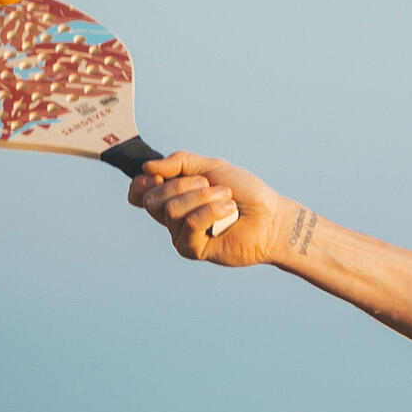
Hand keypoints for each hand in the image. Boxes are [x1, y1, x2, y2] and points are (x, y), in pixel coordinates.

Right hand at [129, 152, 290, 266]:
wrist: (272, 216)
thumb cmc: (246, 192)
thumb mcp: (213, 167)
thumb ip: (180, 162)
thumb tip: (147, 167)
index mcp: (174, 195)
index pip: (139, 193)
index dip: (141, 184)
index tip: (156, 176)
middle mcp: (173, 216)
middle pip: (152, 199)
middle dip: (183, 186)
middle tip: (210, 185)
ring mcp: (181, 234)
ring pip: (172, 210)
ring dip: (204, 198)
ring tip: (227, 199)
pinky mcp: (192, 249)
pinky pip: (188, 225)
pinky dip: (210, 212)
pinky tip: (228, 211)